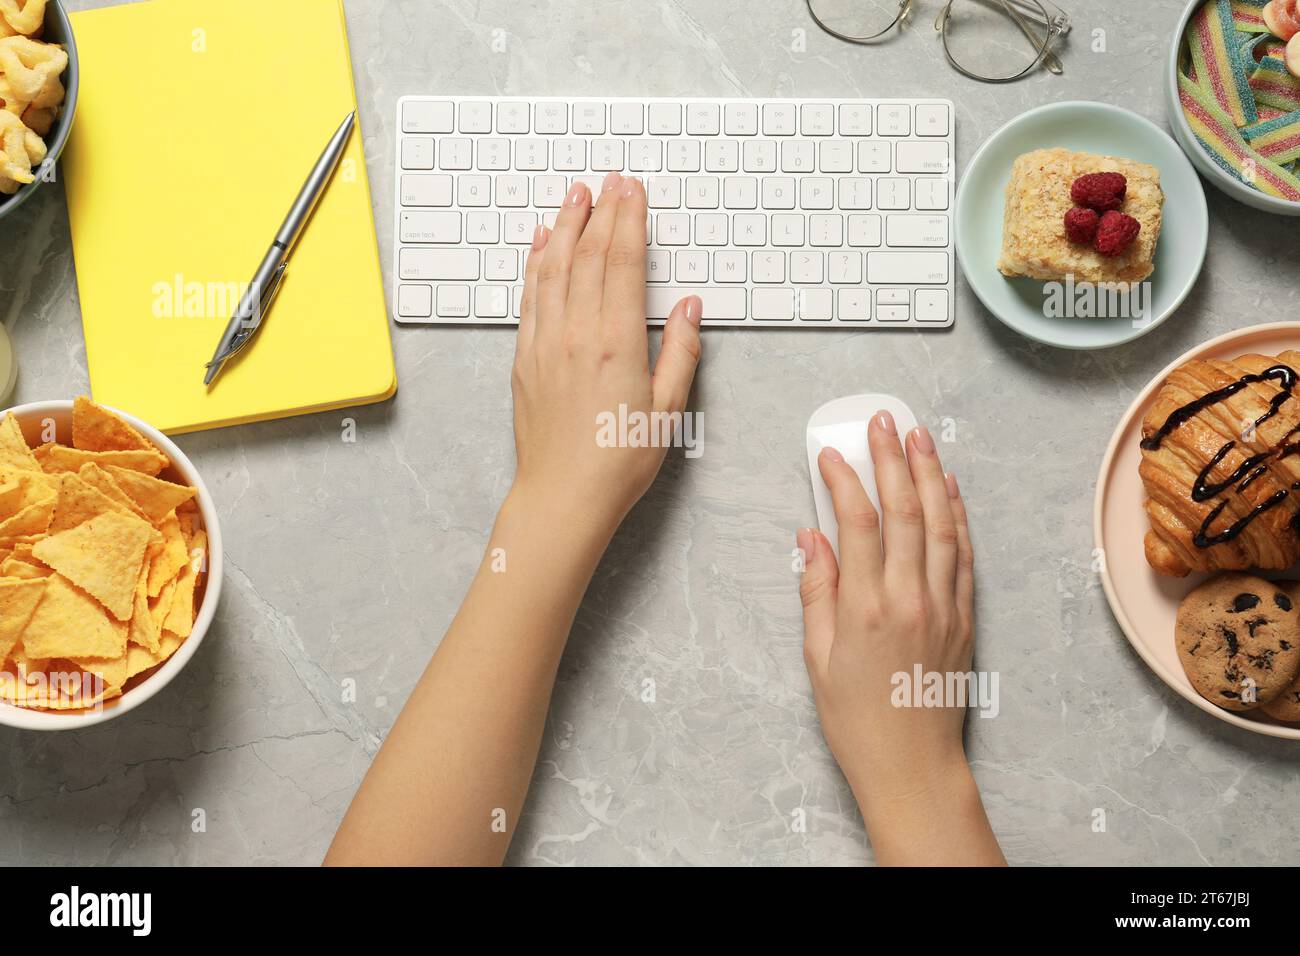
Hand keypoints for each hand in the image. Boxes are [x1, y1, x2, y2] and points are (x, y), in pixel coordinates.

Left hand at [509, 173, 702, 535]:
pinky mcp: (524, 358)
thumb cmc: (618, 461)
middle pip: (587, 256)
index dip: (628, 221)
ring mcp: (544, 344)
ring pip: (552, 268)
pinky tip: (540, 243)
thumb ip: (680, 353)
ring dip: (564, 227)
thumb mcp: (668, 410)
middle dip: (600, 213)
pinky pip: (529, 296)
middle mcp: (575, 335)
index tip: (632, 191)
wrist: (562, 497)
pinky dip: (535, 263)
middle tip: (609, 182)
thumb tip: (688, 307)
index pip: (622, 264)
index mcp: (616, 343)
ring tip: (574, 196)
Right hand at [797, 412, 1001, 864]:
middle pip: (904, 510)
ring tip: (920, 437)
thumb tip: (812, 537)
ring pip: (940, 524)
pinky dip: (958, 516)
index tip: (831, 455)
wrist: (913, 764)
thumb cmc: (858, 719)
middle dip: (892, 459)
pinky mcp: (966, 617)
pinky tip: (951, 489)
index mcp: (866, 608)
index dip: (844, 480)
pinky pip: (964, 554)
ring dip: (930, 475)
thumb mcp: (819, 658)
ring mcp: (945, 605)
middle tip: (882, 422)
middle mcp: (910, 598)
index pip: (857, 522)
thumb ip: (817, 591)